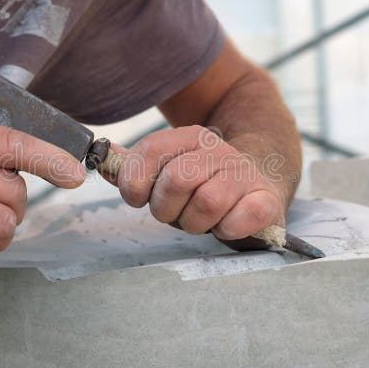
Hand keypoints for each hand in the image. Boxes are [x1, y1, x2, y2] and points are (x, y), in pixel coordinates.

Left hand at [106, 126, 285, 242]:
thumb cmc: (203, 183)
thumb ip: (133, 167)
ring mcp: (244, 174)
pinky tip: (226, 226)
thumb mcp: (166, 169)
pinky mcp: (266, 200)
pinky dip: (226, 230)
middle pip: (176, 181)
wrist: (260, 181)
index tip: (140, 198)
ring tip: (201, 220)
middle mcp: (218, 150)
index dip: (135, 183)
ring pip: (206, 203)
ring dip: (195, 223)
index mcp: (189, 137)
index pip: (150, 152)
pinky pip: (238, 220)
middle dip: (166, 209)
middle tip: (175, 212)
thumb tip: (102, 159)